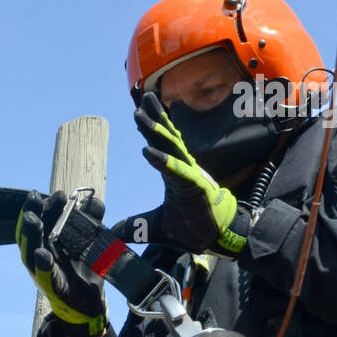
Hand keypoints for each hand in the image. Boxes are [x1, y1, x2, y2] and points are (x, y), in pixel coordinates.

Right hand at [16, 190, 106, 333]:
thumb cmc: (84, 266)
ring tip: (33, 220)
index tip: (59, 195)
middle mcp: (40, 251)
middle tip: (35, 198)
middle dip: (31, 212)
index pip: (42, 217)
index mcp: (48, 238)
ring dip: (30, 234)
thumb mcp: (91, 239)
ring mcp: (42, 269)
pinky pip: (43, 275)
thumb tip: (94, 201)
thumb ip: (93, 219)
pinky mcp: (51, 286)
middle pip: (30, 230)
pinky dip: (41, 265)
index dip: (46, 204)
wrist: (89, 301)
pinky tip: (41, 254)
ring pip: (30, 250)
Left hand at [135, 94, 251, 257]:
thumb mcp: (157, 228)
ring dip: (155, 131)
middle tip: (143, 98)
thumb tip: (113, 233)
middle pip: (166, 139)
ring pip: (171, 148)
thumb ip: (136, 226)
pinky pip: (177, 172)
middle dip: (153, 118)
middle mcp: (183, 169)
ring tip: (139, 115)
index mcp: (175, 173)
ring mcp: (190, 176)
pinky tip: (148, 151)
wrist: (222, 239)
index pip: (161, 146)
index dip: (150, 129)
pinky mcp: (195, 188)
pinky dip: (163, 161)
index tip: (138, 111)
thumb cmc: (194, 227)